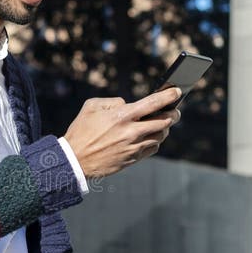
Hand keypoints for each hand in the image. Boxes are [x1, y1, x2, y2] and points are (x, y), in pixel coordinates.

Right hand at [63, 87, 181, 177]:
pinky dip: (155, 141)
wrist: (75, 160)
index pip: (153, 103)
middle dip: (174, 114)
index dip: (169, 96)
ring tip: (162, 123)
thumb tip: (127, 104)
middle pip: (164, 121)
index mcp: (122, 116)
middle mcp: (131, 132)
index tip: (177, 92)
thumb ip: (113, 102)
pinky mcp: (132, 159)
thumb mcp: (91, 107)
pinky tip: (151, 137)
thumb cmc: (81, 131)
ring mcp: (133, 147)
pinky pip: (152, 149)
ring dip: (165, 128)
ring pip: (160, 136)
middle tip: (175, 110)